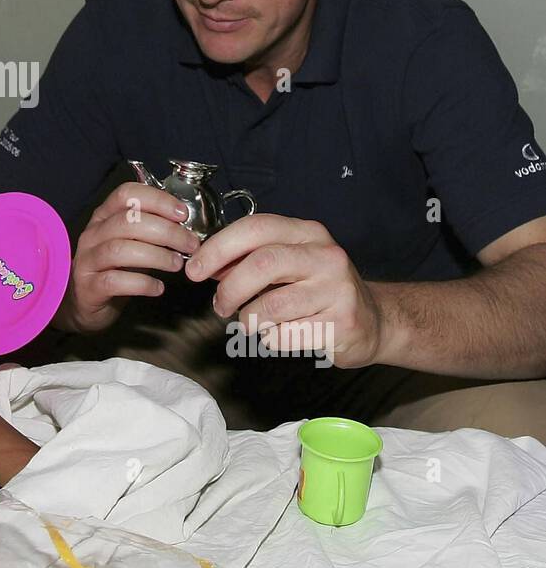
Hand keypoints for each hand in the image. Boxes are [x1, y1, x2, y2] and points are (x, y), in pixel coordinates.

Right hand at [58, 182, 200, 333]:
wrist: (84, 303)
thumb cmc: (114, 268)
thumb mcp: (130, 242)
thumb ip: (151, 230)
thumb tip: (186, 225)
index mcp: (104, 216)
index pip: (127, 194)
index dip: (157, 200)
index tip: (182, 214)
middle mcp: (92, 234)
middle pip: (128, 221)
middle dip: (166, 231)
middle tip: (190, 244)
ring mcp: (88, 260)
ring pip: (120, 249)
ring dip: (156, 255)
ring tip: (177, 264)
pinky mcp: (89, 287)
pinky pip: (115, 281)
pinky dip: (142, 284)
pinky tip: (158, 287)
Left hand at [183, 214, 382, 368]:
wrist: (373, 321)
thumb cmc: (318, 289)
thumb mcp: (289, 262)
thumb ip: (249, 259)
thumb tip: (206, 265)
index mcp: (307, 232)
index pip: (255, 228)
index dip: (218, 249)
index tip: (194, 269)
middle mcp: (326, 255)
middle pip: (262, 264)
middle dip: (229, 289)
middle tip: (219, 306)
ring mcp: (337, 289)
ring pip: (270, 307)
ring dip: (249, 320)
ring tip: (253, 322)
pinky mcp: (342, 323)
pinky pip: (285, 336)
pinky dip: (271, 339)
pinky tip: (282, 334)